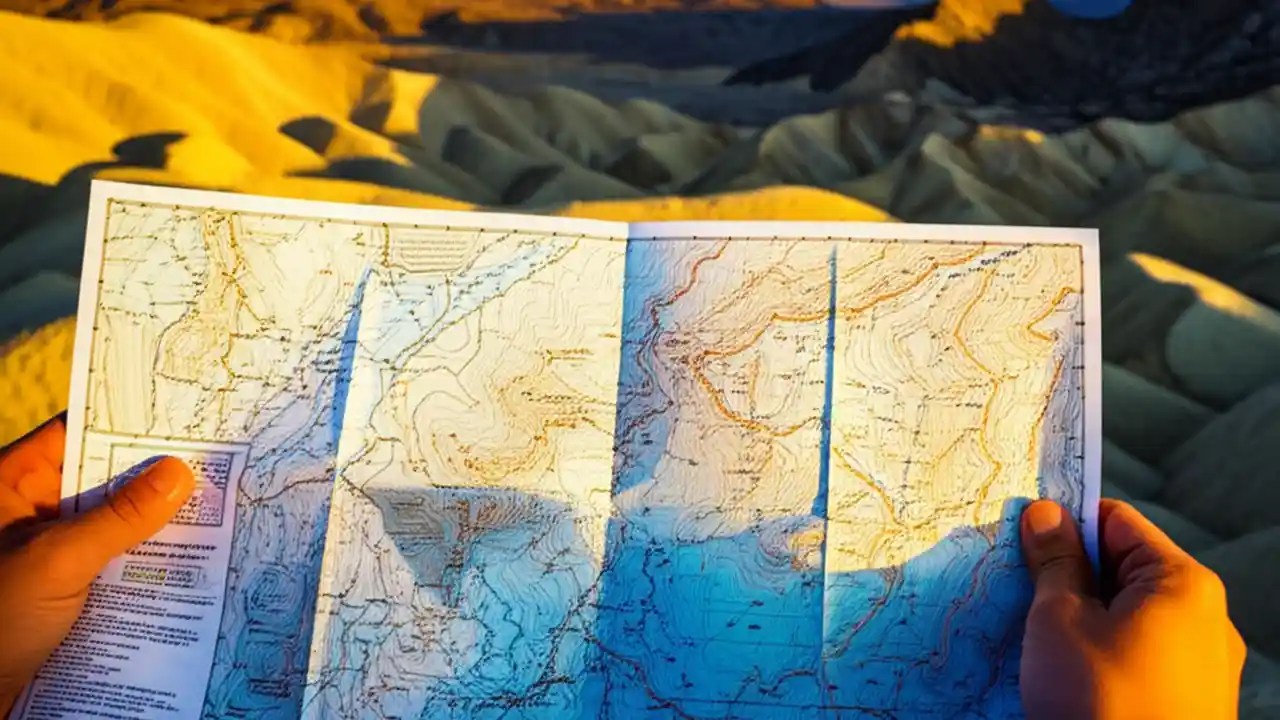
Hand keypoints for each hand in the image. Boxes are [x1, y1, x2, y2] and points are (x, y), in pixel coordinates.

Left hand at [0, 416, 194, 714]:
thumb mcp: (57, 562)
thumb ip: (119, 517)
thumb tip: (178, 474)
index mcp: (9, 486)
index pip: (71, 435)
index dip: (122, 425)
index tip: (178, 417)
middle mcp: (25, 512)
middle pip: (97, 479)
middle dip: (150, 476)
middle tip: (211, 463)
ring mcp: (42, 552)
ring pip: (107, 523)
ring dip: (150, 523)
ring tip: (212, 507)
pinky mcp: (58, 590)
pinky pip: (109, 562)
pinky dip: (141, 562)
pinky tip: (184, 560)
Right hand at [1019, 498, 1245, 719]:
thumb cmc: (1098, 701)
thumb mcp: (1058, 620)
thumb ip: (1054, 562)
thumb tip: (1046, 514)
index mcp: (1184, 584)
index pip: (1116, 522)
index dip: (1065, 523)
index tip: (1022, 536)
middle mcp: (1207, 619)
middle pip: (1126, 570)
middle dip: (1072, 576)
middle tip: (1023, 590)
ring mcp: (1205, 667)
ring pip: (1132, 618)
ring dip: (1085, 618)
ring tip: (1041, 638)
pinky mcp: (1192, 704)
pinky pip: (1143, 657)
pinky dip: (1105, 655)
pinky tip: (1070, 675)